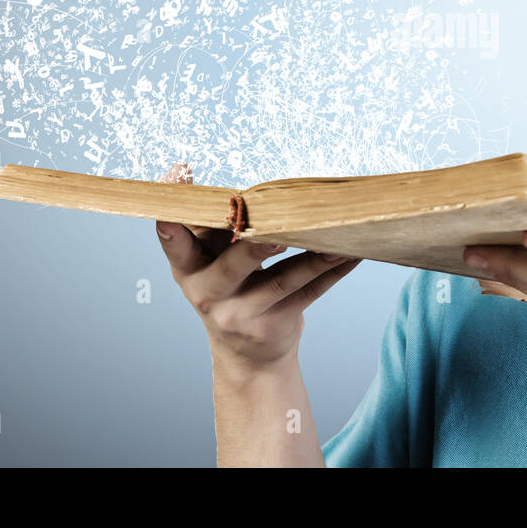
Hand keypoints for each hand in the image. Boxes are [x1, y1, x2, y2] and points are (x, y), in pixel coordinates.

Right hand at [155, 162, 360, 373]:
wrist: (245, 357)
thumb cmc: (226, 290)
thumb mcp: (206, 263)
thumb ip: (208, 227)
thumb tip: (193, 171)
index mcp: (187, 270)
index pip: (175, 244)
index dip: (174, 219)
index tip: (179, 183)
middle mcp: (209, 293)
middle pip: (233, 264)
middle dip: (254, 245)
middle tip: (275, 228)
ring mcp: (242, 313)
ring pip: (281, 279)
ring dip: (314, 256)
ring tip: (338, 235)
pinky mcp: (274, 325)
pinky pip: (308, 293)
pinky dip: (333, 271)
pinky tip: (352, 252)